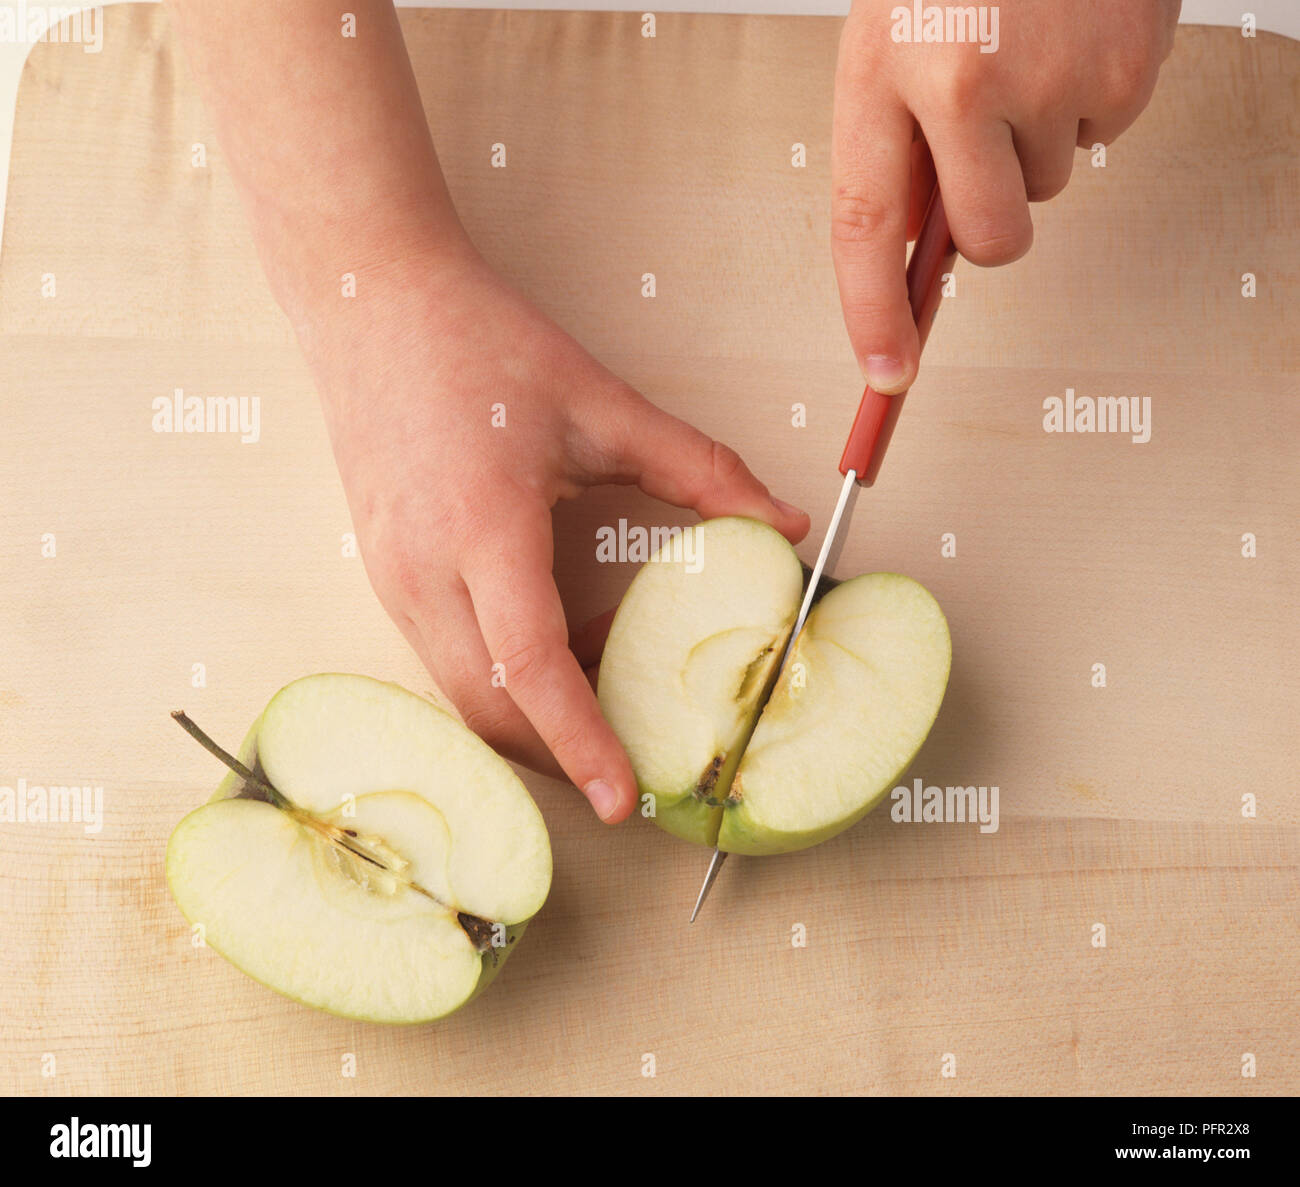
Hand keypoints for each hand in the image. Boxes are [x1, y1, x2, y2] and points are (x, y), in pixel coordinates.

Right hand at [302, 248, 809, 823]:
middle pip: (492, 709)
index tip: (623, 799)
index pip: (531, 669)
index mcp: (481, 530)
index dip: (580, 740)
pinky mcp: (383, 575)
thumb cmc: (483, 345)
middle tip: (639, 762)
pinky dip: (506, 675)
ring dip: (537, 713)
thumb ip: (700, 469)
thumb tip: (783, 524)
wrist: (370, 303)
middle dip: (563, 753)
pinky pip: (447, 657)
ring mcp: (391, 580)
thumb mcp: (603, 406)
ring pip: (465, 692)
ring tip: (612, 690)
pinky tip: (558, 639)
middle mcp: (422, 573)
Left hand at [831, 0, 1179, 391]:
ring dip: (1033, 146)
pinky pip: (1098, 145)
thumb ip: (899, 146)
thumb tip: (918, 258)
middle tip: (983, 141)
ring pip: (1045, 193)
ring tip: (1025, 56)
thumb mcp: (892, 40)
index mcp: (887, 70)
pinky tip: (1067, 44)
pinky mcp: (1126, 77)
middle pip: (988, 241)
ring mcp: (1056, 82)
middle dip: (988, 218)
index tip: (885, 372)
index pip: (867, 227)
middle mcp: (967, 82)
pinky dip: (1082, 110)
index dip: (873, 313)